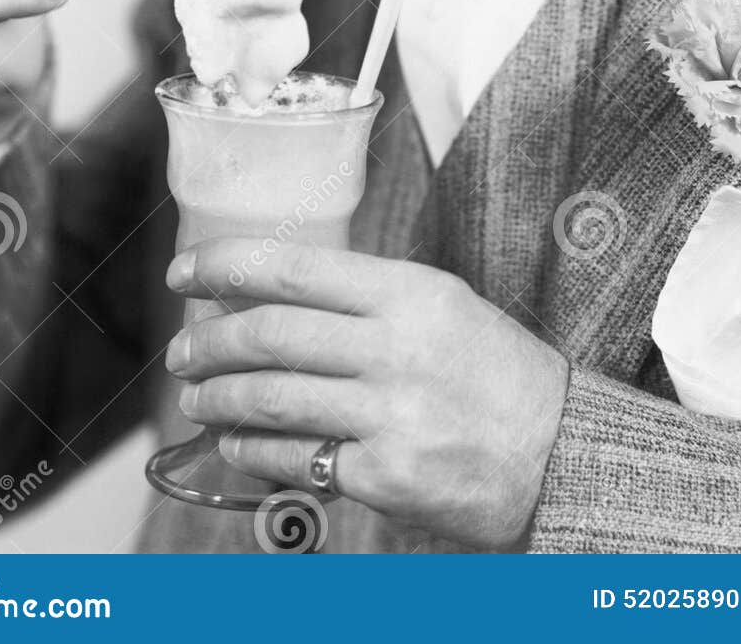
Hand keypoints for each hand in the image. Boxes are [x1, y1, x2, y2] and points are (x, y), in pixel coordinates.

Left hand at [164, 239, 570, 548]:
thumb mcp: (443, 306)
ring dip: (218, 397)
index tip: (185, 272)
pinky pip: (295, 459)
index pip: (293, 268)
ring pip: (271, 399)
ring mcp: (390, 415)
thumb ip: (368, 297)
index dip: (225, 265)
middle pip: (269, 335)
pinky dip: (252, 449)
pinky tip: (237, 442)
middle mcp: (397, 348)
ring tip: (197, 397)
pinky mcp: (385, 475)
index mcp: (410, 293)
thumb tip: (277, 292)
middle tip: (182, 349)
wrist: (558, 452)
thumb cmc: (496, 374)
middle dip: (208, 342)